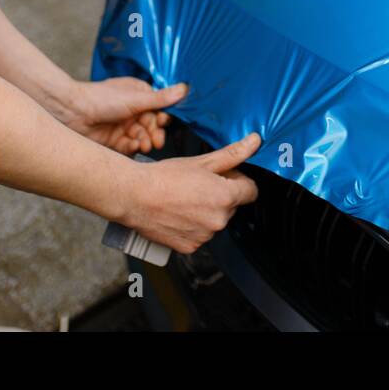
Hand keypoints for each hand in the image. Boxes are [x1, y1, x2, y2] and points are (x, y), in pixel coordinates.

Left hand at [63, 77, 181, 154]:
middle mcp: (132, 111)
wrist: (72, 112)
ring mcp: (123, 126)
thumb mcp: (136, 98)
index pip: (159, 109)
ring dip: (145, 142)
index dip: (163, 118)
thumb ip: (161, 98)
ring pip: (142, 137)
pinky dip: (133, 148)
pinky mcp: (114, 141)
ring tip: (145, 145)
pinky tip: (132, 147)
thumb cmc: (100, 98)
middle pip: (151, 126)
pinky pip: (129, 147)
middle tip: (157, 141)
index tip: (164, 123)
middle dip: (155, 133)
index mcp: (139, 95)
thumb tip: (184, 89)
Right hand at [121, 133, 260, 253]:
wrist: (134, 196)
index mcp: (225, 197)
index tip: (226, 176)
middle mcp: (218, 220)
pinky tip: (178, 213)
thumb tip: (254, 142)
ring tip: (184, 198)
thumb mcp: (202, 161)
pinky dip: (192, 226)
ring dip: (206, 211)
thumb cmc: (164, 177)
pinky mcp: (190, 247)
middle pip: (232, 206)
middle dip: (220, 195)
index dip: (239, 180)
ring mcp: (204, 236)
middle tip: (198, 184)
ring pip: (215, 221)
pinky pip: (200, 235)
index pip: (251, 191)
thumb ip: (233, 154)